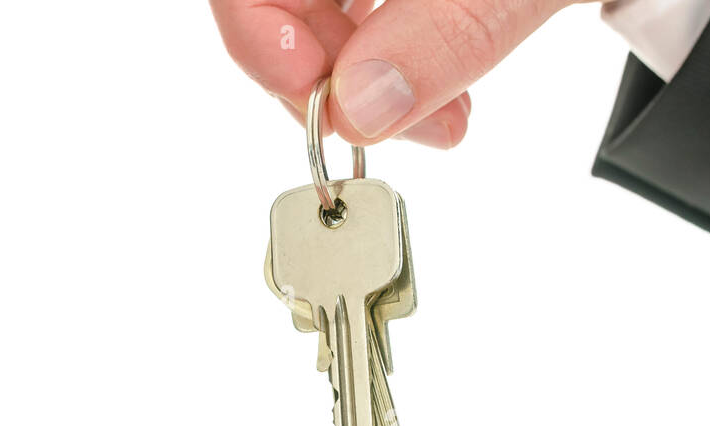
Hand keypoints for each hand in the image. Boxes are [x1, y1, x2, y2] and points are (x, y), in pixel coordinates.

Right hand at [209, 0, 584, 147]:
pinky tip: (445, 86)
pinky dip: (396, 50)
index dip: (255, 24)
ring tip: (442, 121)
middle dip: (323, 67)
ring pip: (324, 0)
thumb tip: (367, 103)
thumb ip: (454, 24)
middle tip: (390, 128)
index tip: (313, 96)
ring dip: (365, 73)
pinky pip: (371, 0)